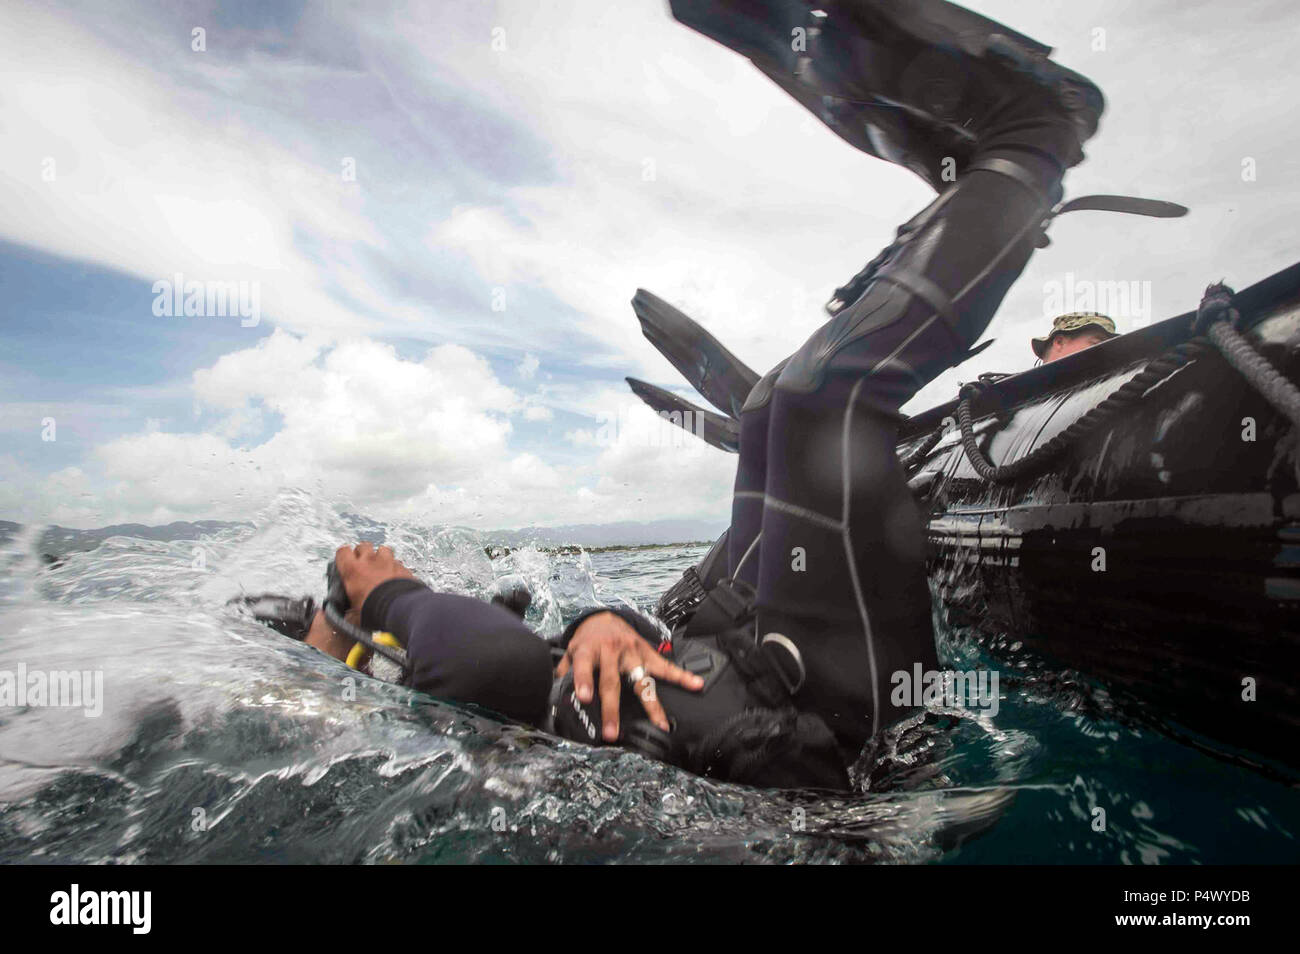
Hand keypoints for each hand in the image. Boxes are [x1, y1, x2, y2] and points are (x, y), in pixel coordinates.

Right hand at [334, 542, 415, 614]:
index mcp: (352, 570)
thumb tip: (348, 618)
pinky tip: (394, 576)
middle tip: (363, 564)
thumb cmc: (375, 609)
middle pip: (363, 546)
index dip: (344, 556)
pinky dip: (395, 566)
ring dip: (380, 556)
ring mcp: (387, 561)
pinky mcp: (401, 566)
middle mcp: (369, 561)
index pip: (342, 552)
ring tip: (380, 566)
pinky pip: (397, 561)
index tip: (345, 561)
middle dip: (362, 553)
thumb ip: (349, 612)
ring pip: (382, 549)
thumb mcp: (354, 614)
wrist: (400, 608)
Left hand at [555, 611, 703, 740]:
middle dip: (612, 708)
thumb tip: (551, 694)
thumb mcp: (569, 651)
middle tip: (612, 732)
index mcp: (588, 650)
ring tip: (660, 723)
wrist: (605, 618)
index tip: (585, 697)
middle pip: (613, 682)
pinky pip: (666, 667)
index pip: (584, 666)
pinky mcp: (648, 653)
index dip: (584, 680)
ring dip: (651, 704)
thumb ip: (562, 672)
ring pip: (642, 680)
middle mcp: (611, 651)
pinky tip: (695, 684)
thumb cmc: (587, 640)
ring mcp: (632, 653)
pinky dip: (682, 676)